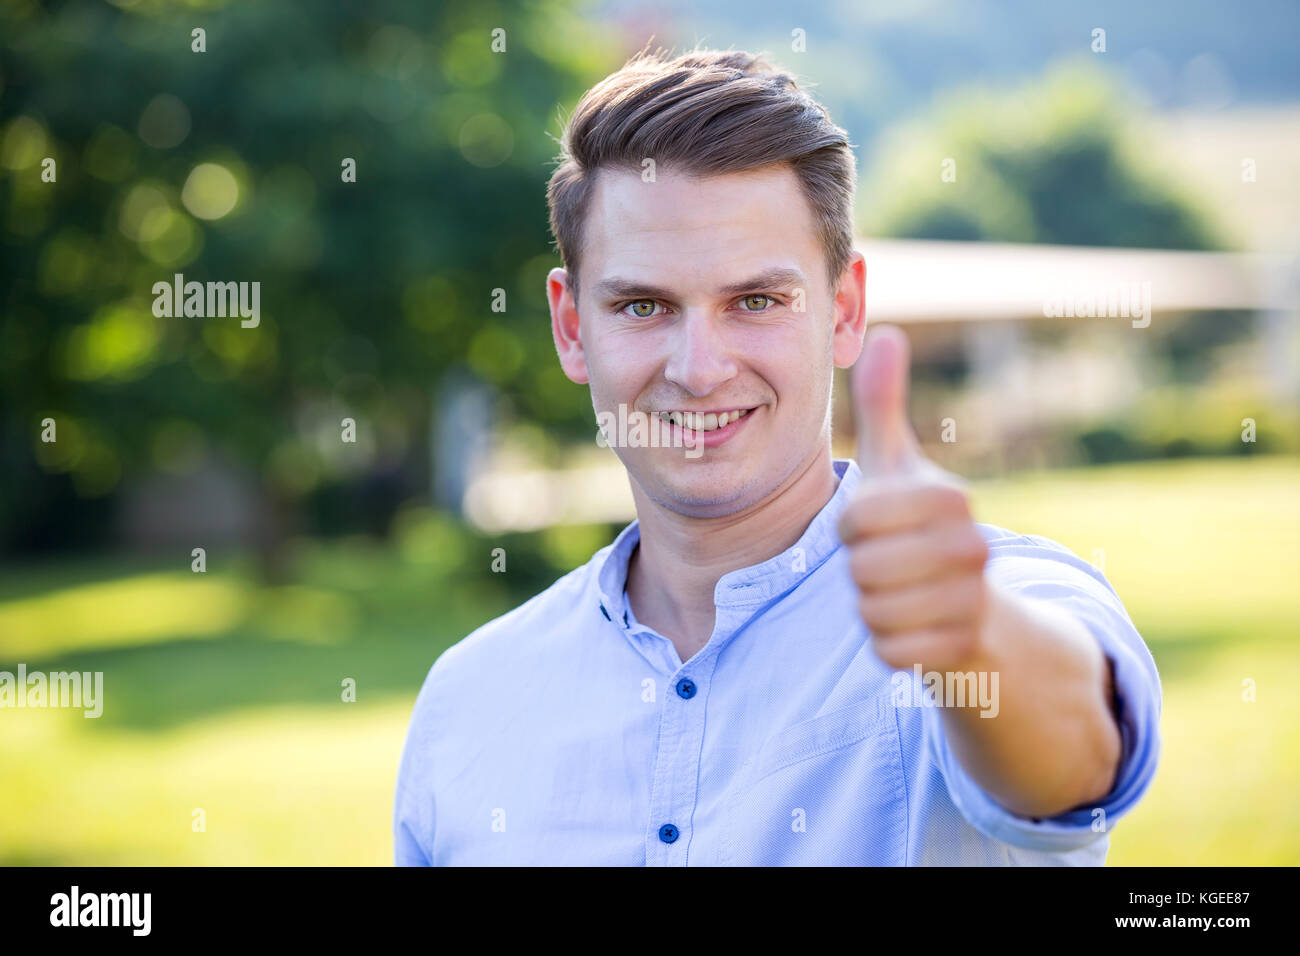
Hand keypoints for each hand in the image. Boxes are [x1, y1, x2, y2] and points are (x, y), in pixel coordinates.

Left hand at [837, 324, 990, 673]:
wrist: (977, 610)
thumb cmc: (922, 529)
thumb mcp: (900, 467)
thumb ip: (884, 404)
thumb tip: (884, 331)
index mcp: (952, 497)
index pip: (856, 518)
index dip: (853, 527)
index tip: (879, 526)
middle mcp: (973, 546)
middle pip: (861, 567)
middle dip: (861, 570)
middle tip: (890, 564)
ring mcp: (973, 601)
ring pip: (871, 610)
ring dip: (873, 607)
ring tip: (904, 593)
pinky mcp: (964, 651)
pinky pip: (887, 650)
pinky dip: (888, 643)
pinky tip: (915, 628)